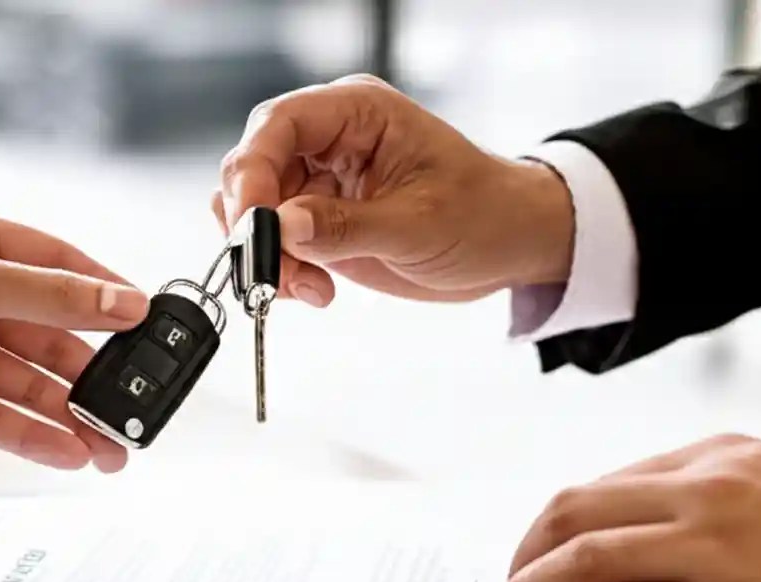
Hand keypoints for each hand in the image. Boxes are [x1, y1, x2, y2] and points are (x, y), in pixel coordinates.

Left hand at [0, 200, 148, 472]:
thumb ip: (49, 295)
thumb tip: (121, 299)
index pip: (52, 262)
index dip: (100, 291)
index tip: (145, 318)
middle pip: (45, 329)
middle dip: (90, 367)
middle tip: (135, 398)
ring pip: (26, 379)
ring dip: (68, 411)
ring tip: (112, 443)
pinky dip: (32, 434)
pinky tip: (69, 452)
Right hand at [214, 74, 574, 307]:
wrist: (508, 244)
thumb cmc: (483, 215)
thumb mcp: (418, 226)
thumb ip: (344, 226)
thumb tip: (280, 227)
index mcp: (358, 113)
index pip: (279, 124)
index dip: (253, 171)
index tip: (252, 224)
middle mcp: (331, 139)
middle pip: (254, 166)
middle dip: (254, 223)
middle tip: (270, 270)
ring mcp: (321, 179)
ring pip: (257, 209)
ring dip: (267, 256)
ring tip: (307, 288)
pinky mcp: (319, 217)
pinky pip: (273, 239)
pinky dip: (280, 270)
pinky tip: (313, 289)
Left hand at [475, 434, 760, 581]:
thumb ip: (713, 487)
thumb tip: (643, 516)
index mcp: (717, 456)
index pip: (602, 485)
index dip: (553, 524)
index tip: (531, 550)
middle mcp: (703, 493)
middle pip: (574, 514)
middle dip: (523, 552)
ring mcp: (711, 551)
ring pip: (583, 561)